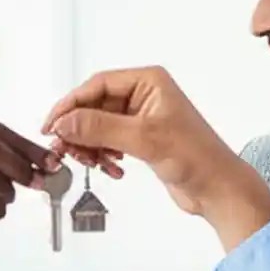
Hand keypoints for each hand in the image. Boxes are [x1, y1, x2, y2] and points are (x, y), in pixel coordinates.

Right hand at [43, 66, 232, 214]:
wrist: (217, 189)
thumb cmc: (196, 157)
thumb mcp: (143, 138)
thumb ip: (100, 127)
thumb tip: (64, 122)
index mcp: (148, 81)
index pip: (97, 85)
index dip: (71, 105)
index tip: (52, 126)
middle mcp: (144, 95)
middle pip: (94, 106)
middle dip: (80, 130)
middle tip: (67, 150)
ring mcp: (142, 118)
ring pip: (99, 127)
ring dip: (91, 146)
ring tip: (94, 163)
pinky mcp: (142, 140)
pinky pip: (109, 142)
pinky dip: (104, 155)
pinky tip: (113, 169)